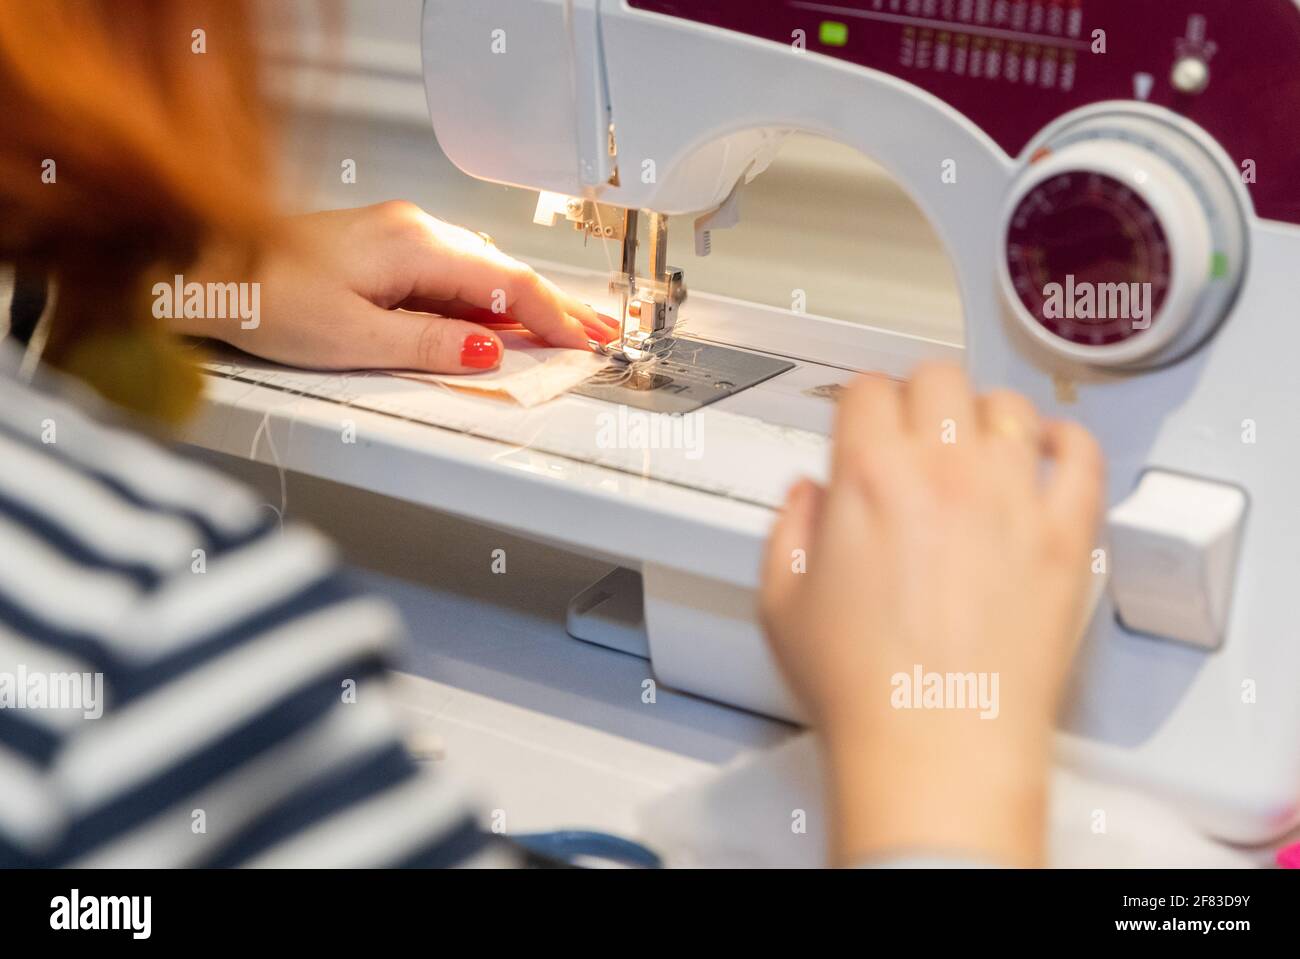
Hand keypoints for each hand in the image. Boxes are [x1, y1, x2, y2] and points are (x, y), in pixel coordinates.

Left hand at [175, 201, 618, 371]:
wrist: (196, 267)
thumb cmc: (261, 297)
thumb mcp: (355, 339)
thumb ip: (432, 346)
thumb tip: (492, 352)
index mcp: (415, 246)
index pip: (508, 286)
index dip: (555, 319)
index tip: (588, 343)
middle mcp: (412, 230)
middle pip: (503, 274)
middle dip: (553, 308)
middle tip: (596, 335)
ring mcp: (397, 235)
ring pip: (480, 272)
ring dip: (521, 305)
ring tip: (559, 334)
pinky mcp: (380, 248)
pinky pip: (450, 273)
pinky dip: (483, 299)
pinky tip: (495, 322)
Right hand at [759, 363, 1103, 866]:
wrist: (936, 744)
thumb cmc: (864, 689)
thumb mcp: (782, 603)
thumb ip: (790, 531)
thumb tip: (808, 498)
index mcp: (868, 478)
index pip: (866, 390)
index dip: (859, 400)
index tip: (863, 415)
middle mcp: (944, 473)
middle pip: (939, 377)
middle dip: (919, 394)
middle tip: (916, 422)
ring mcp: (1013, 499)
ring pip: (1010, 407)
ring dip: (986, 414)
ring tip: (979, 438)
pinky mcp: (1067, 536)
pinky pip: (1082, 456)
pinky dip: (1067, 441)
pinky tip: (1051, 449)